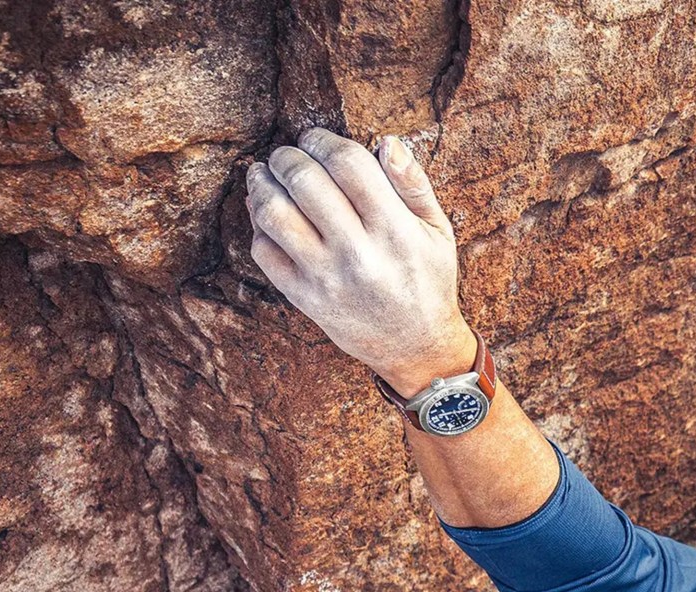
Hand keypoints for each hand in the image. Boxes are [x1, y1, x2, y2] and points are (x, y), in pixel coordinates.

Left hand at [247, 128, 475, 391]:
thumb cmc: (428, 280)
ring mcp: (326, 278)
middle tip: (287, 155)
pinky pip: (265, 251)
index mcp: (394, 229)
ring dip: (261, 184)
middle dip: (288, 156)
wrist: (417, 348)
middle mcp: (358, 253)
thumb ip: (413, 184)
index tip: (315, 139)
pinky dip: (259, 225)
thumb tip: (387, 142)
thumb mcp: (437, 231)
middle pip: (304, 181)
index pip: (347, 163)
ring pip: (274, 214)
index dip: (323, 140)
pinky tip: (267, 213)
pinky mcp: (305, 298)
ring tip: (265, 175)